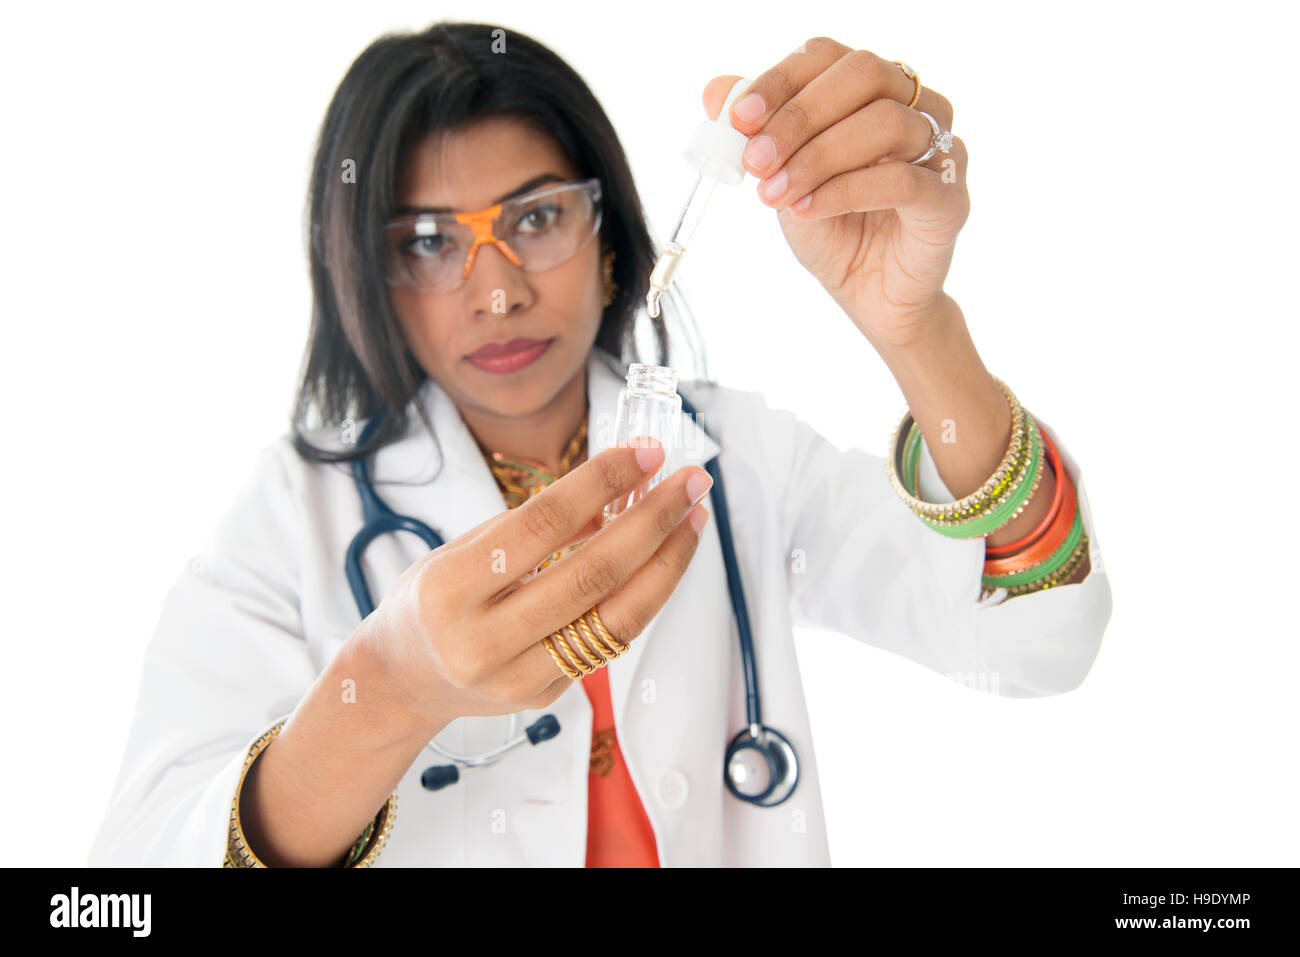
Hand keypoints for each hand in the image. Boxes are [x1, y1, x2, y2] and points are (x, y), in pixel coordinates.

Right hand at [353, 443, 712, 730]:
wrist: (401, 680)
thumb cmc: (431, 602)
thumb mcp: (460, 550)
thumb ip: (533, 528)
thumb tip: (618, 492)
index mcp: (451, 588)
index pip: (543, 525)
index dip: (602, 482)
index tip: (645, 451)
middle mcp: (484, 640)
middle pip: (592, 574)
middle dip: (653, 521)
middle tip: (689, 481)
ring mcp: (518, 676)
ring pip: (617, 618)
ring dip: (667, 562)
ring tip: (693, 519)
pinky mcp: (547, 696)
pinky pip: (610, 640)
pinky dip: (645, 595)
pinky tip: (663, 560)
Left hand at [704, 38, 969, 348]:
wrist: (869, 295)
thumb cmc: (832, 228)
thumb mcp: (783, 177)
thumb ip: (758, 134)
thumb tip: (715, 93)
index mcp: (873, 90)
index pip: (827, 57)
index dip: (780, 81)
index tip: (740, 120)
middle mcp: (917, 106)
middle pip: (863, 74)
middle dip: (799, 116)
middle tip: (756, 160)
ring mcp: (943, 150)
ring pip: (885, 122)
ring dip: (817, 157)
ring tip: (774, 195)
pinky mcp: (951, 200)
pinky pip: (902, 181)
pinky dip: (843, 192)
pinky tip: (805, 211)